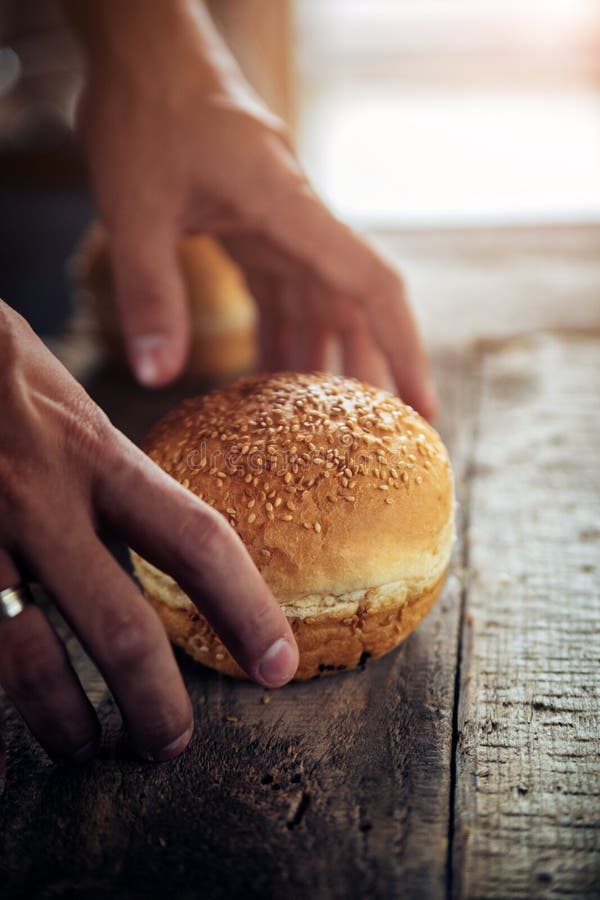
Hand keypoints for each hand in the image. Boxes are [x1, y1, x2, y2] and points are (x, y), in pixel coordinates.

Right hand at [0, 302, 297, 762]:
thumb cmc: (0, 365)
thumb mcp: (71, 401)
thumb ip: (109, 466)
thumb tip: (149, 523)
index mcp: (97, 455)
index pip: (197, 542)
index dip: (247, 610)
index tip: (277, 665)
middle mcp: (43, 500)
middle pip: (122, 629)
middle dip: (155, 702)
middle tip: (170, 743)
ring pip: (32, 660)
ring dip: (66, 721)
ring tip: (84, 747)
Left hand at [70, 0, 436, 417]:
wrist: (143, 54)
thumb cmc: (147, 113)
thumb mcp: (137, 209)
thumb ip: (149, 292)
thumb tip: (158, 376)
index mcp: (291, 212)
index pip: (371, 285)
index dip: (404, 347)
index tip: (421, 405)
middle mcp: (298, 222)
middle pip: (354, 306)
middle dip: (370, 370)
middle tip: (377, 440)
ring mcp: (278, 225)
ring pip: (318, 303)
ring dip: (322, 359)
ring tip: (324, 426)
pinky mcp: (253, 226)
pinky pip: (282, 291)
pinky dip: (281, 334)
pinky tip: (272, 374)